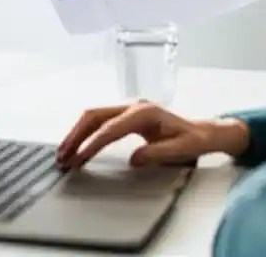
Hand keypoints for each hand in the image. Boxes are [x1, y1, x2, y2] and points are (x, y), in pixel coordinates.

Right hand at [56, 102, 249, 169]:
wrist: (203, 133)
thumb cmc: (194, 141)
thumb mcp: (182, 150)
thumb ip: (158, 153)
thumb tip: (133, 159)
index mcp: (144, 113)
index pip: (111, 128)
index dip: (93, 144)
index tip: (79, 159)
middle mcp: (132, 106)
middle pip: (95, 115)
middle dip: (76, 135)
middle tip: (62, 156)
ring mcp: (128, 108)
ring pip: (93, 116)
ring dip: (77, 134)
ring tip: (64, 154)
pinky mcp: (125, 116)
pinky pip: (99, 121)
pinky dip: (85, 133)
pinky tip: (78, 148)